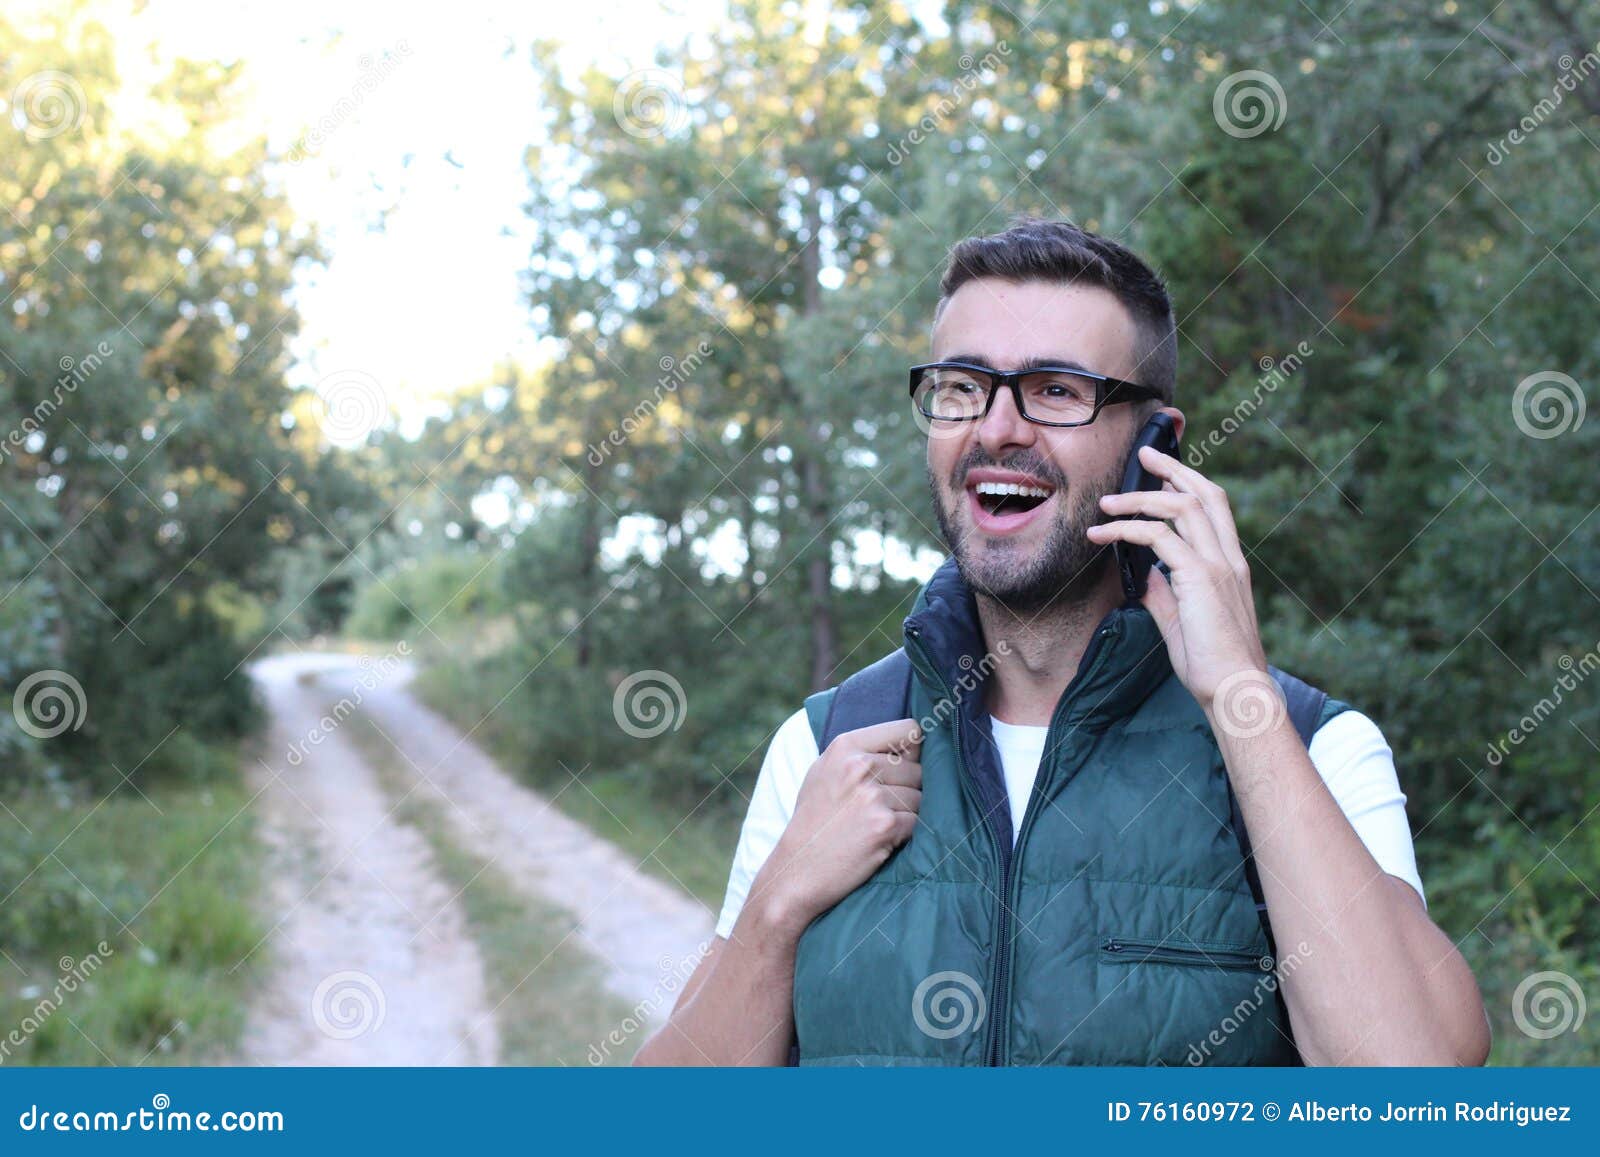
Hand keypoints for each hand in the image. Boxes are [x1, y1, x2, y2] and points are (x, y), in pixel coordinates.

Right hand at [753, 718, 921, 931]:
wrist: (797, 870)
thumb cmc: (813, 821)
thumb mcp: (825, 771)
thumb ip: (863, 753)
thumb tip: (916, 742)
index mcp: (845, 746)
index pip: (908, 730)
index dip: (913, 751)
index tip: (903, 767)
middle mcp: (859, 766)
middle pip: (918, 767)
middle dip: (909, 788)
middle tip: (879, 808)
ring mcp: (872, 796)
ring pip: (921, 796)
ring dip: (908, 813)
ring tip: (876, 824)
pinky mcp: (884, 825)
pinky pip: (918, 822)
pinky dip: (905, 833)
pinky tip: (880, 840)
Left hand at [1086, 445, 1269, 710]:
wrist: (1234, 690)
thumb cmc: (1212, 665)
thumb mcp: (1181, 622)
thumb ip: (1165, 593)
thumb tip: (1143, 575)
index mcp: (1230, 566)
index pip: (1214, 509)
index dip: (1190, 483)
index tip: (1162, 472)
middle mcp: (1228, 558)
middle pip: (1205, 494)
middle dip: (1173, 469)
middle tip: (1143, 455)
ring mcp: (1218, 565)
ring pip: (1182, 507)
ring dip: (1140, 498)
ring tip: (1107, 503)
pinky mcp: (1200, 577)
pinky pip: (1160, 537)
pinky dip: (1128, 530)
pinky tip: (1104, 535)